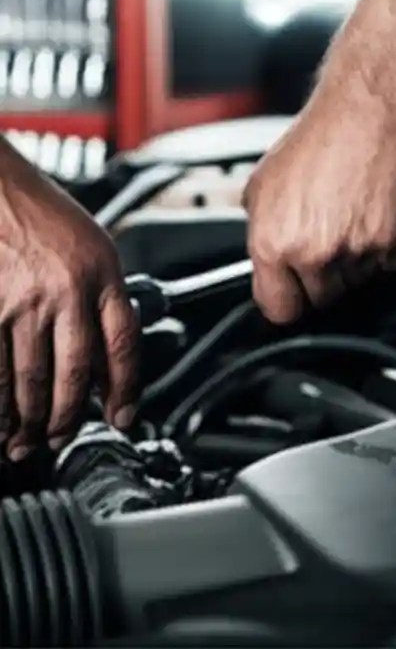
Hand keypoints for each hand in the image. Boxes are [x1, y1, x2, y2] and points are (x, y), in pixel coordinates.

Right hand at [0, 159, 139, 460]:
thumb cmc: (38, 211)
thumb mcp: (92, 247)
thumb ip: (104, 297)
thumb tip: (107, 355)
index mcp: (101, 275)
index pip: (123, 345)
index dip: (126, 390)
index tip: (124, 418)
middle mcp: (65, 291)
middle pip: (75, 372)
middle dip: (70, 417)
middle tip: (62, 439)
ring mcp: (21, 301)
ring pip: (30, 377)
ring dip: (29, 419)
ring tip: (28, 441)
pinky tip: (0, 419)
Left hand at [242, 107, 395, 324]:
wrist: (371, 112)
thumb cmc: (322, 137)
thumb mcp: (264, 182)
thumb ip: (264, 229)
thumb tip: (268, 255)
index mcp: (274, 242)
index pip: (278, 308)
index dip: (286, 299)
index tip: (292, 293)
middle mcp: (315, 253)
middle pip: (322, 298)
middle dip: (324, 276)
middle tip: (329, 237)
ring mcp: (358, 252)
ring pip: (359, 280)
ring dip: (358, 259)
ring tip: (354, 213)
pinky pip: (392, 263)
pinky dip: (389, 245)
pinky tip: (378, 213)